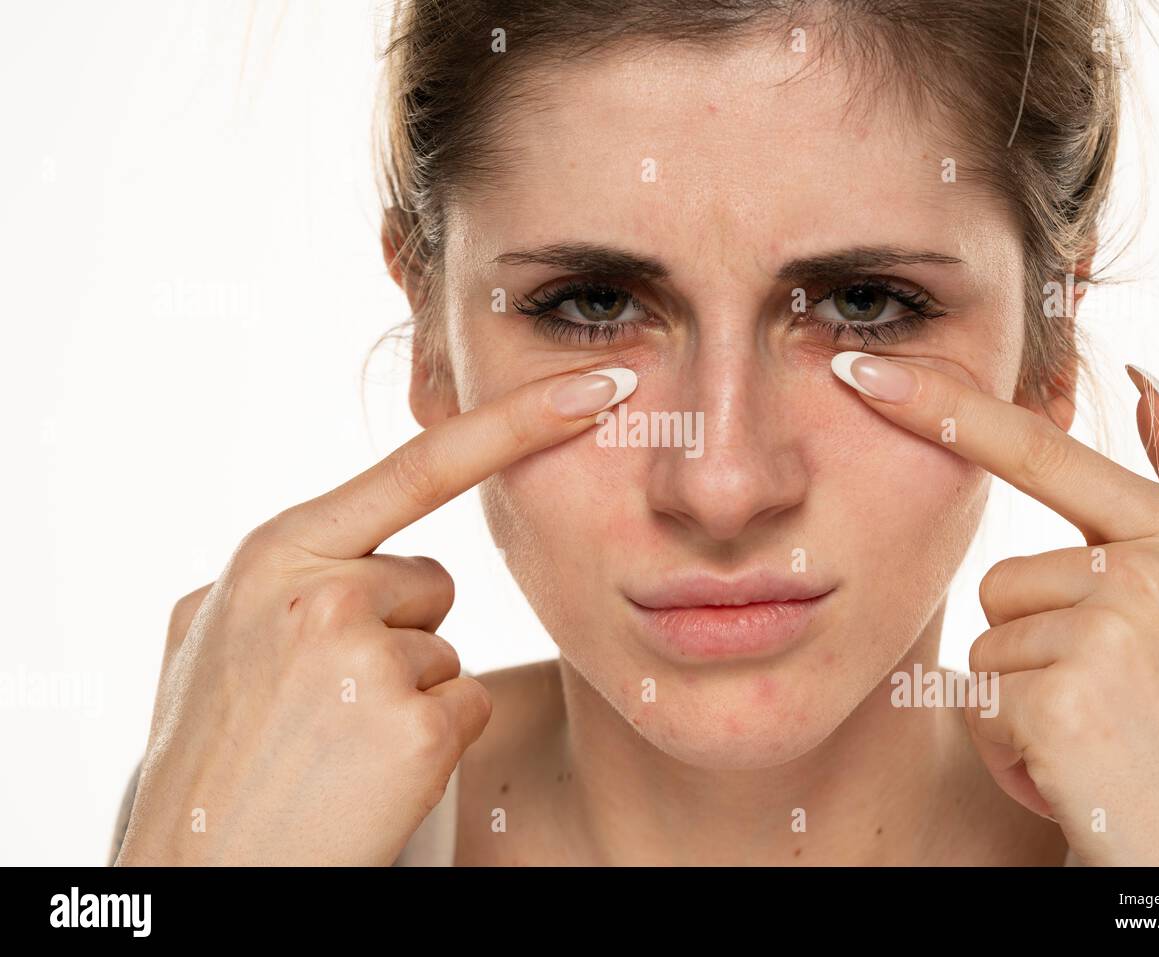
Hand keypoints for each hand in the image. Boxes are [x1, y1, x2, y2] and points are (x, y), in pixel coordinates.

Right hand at [115, 367, 635, 864]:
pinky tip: (368, 775)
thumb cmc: (213, 766)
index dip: (517, 420)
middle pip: (432, 581)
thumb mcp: (211, 641)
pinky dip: (433, 743)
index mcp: (274, 555)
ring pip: (447, 649)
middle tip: (325, 706)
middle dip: (399, 635)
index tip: (599, 383)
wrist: (203, 880)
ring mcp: (365, 654)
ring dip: (410, 696)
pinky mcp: (414, 723)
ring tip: (332, 746)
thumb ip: (282, 577)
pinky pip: (465, 704)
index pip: (419, 465)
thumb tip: (343, 547)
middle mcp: (319, 588)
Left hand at [833, 351, 1158, 864]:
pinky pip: (981, 704)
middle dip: (1033, 653)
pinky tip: (1076, 773)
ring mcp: (1113, 628)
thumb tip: (1149, 387)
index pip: (1036, 449)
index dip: (941, 406)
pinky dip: (1013, 752)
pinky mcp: (1064, 694)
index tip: (860, 369)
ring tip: (1098, 740)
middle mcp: (1154, 568)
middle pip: (1001, 582)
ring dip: (1024, 706)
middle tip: (1110, 708)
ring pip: (987, 647)